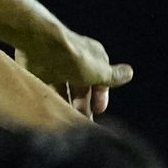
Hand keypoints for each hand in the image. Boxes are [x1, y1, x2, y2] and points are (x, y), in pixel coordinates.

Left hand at [14, 29, 131, 117]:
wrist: (41, 46)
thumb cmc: (75, 58)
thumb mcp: (99, 71)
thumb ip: (113, 76)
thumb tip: (129, 73)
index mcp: (93, 58)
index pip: (100, 80)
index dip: (100, 96)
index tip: (99, 111)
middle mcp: (75, 61)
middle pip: (81, 87)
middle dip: (82, 104)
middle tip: (81, 122)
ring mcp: (56, 65)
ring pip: (63, 89)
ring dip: (66, 104)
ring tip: (67, 120)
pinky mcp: (38, 70)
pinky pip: (46, 87)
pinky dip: (50, 99)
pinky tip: (51, 111)